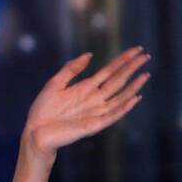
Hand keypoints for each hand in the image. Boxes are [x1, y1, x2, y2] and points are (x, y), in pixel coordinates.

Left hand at [23, 47, 150, 160]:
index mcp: (86, 88)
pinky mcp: (93, 125)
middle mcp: (94, 99)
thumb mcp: (55, 83)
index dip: (123, 60)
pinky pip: (113, 115)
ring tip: (145, 75)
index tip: (136, 49)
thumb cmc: (42, 110)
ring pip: (120, 97)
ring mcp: (96, 111)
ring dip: (133, 86)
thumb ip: (71, 69)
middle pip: (118, 80)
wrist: (35, 131)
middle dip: (132, 68)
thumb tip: (89, 55)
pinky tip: (135, 98)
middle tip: (146, 55)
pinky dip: (125, 107)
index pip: (110, 70)